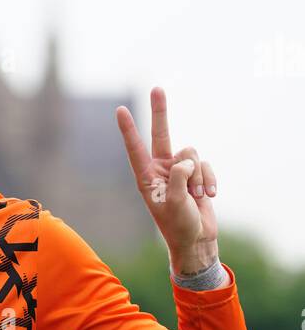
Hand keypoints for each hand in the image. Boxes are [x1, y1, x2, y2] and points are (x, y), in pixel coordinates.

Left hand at [116, 87, 218, 271]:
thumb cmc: (178, 225)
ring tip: (195, 196)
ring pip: (192, 154)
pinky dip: (209, 179)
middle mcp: (162, 170)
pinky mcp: (197, 175)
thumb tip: (188, 160)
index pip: (136, 148)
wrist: (197, 240)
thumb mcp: (173, 202)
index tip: (120, 110)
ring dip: (198, 176)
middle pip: (161, 134)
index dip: (129, 129)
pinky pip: (206, 165)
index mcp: (146, 178)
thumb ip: (178, 176)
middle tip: (157, 88)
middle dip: (161, 112)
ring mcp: (180, 171)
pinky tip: (209, 197)